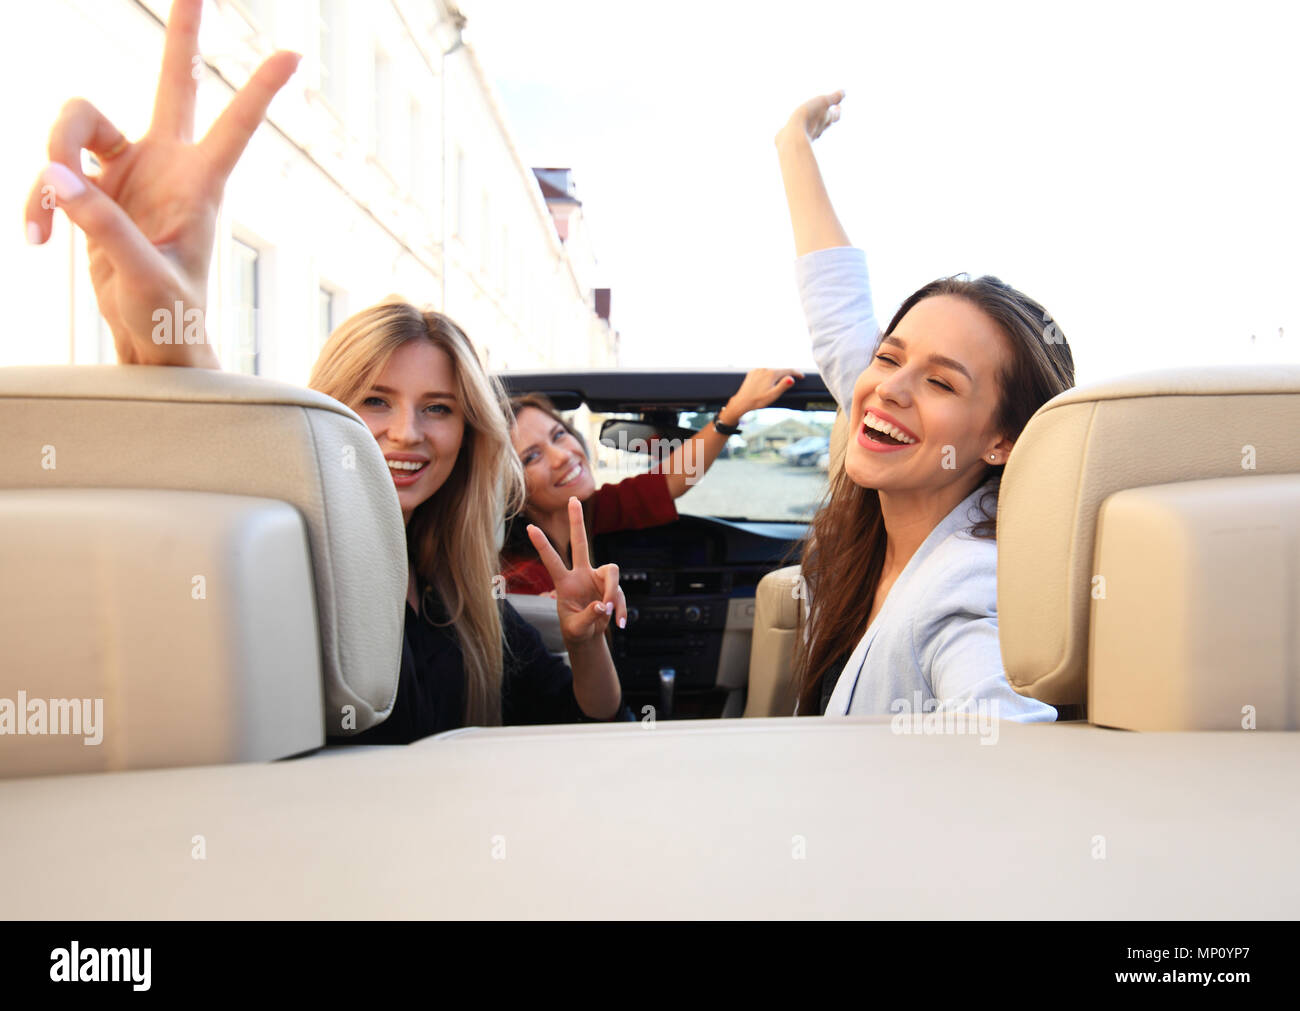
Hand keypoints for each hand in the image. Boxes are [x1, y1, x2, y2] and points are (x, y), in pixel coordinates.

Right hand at [23, 0, 299, 366]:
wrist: (147, 332)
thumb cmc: (168, 313)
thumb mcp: (143, 277)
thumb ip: (103, 227)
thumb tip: (55, 177)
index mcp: (200, 184)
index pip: (235, 126)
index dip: (259, 90)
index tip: (292, 56)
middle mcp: (167, 163)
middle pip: (171, 81)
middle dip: (182, 34)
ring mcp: (128, 168)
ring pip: (77, 119)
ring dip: (49, 159)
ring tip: (43, 223)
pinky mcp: (91, 183)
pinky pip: (50, 168)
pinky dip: (36, 200)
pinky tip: (35, 237)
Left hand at [527, 497, 626, 645]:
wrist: (588, 637)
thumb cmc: (576, 630)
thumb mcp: (577, 629)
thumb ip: (588, 617)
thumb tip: (602, 605)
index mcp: (564, 583)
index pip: (552, 561)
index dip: (542, 545)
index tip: (530, 527)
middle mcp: (580, 574)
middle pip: (580, 543)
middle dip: (576, 521)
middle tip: (573, 499)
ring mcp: (596, 578)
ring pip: (612, 572)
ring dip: (613, 593)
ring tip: (608, 614)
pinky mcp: (611, 586)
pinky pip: (620, 593)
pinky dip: (620, 608)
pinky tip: (618, 623)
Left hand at [723, 367, 805, 421]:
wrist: (742, 402)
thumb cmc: (757, 400)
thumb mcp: (773, 395)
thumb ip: (783, 386)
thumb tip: (791, 378)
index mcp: (771, 373)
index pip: (788, 370)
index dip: (796, 373)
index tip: (802, 376)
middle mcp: (764, 369)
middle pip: (780, 370)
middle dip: (787, 374)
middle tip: (794, 379)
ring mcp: (757, 370)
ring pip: (771, 370)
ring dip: (777, 374)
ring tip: (782, 381)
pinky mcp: (752, 373)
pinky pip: (764, 371)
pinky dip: (769, 375)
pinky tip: (769, 381)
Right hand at [775, 90, 844, 146]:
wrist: (792, 137)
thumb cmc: (808, 118)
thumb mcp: (823, 102)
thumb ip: (833, 98)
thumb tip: (844, 92)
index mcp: (825, 119)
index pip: (835, 116)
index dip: (837, 111)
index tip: (839, 107)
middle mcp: (817, 129)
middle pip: (825, 124)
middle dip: (827, 119)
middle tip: (829, 114)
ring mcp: (806, 135)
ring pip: (813, 131)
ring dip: (815, 126)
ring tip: (813, 123)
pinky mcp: (794, 139)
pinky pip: (799, 134)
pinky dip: (800, 131)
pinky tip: (795, 131)